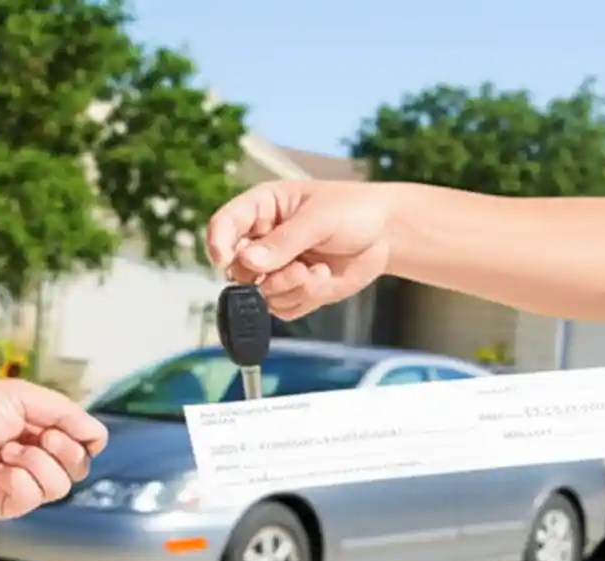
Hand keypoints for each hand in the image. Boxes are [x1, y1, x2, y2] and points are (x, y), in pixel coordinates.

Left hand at [0, 379, 108, 520]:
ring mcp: (19, 483)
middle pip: (80, 466)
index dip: (82, 437)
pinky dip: (18, 480)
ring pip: (61, 486)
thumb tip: (100, 436)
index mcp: (39, 430)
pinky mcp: (2, 505)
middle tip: (35, 437)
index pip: (85, 442)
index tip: (57, 425)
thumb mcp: (22, 397)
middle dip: (64, 450)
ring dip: (36, 464)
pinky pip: (33, 498)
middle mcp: (33, 458)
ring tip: (4, 453)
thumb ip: (66, 414)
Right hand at [207, 180, 394, 319]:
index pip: (225, 225)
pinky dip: (302, 299)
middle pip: (236, 268)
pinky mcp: (294, 290)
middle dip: (263, 274)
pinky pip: (282, 308)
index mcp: (262, 209)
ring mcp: (277, 268)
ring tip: (316, 272)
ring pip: (260, 294)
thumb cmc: (352, 211)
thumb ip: (284, 241)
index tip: (223, 259)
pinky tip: (322, 279)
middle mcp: (263, 240)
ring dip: (288, 287)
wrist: (386, 234)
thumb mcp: (319, 219)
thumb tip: (248, 262)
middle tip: (296, 268)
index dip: (218, 243)